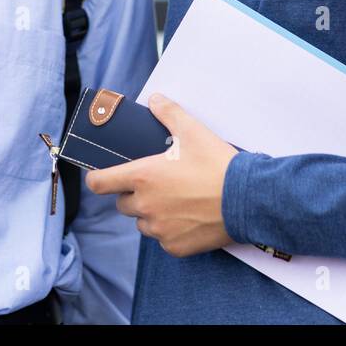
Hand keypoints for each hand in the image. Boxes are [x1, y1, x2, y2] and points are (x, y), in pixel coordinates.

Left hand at [84, 93, 239, 257]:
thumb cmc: (217, 164)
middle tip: (157, 184)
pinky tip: (188, 217)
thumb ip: (168, 113)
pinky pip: (163, 239)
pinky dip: (170, 230)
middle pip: (122, 204)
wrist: (246, 198)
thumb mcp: (192, 131)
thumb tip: (154, 99)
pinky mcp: (174, 246)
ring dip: (151, 213)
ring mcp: (159, 229)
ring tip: (176, 200)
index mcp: (142, 177)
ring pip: (142, 222)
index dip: (99, 178)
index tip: (103, 176)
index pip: (99, 183)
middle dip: (134, 195)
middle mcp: (145, 206)